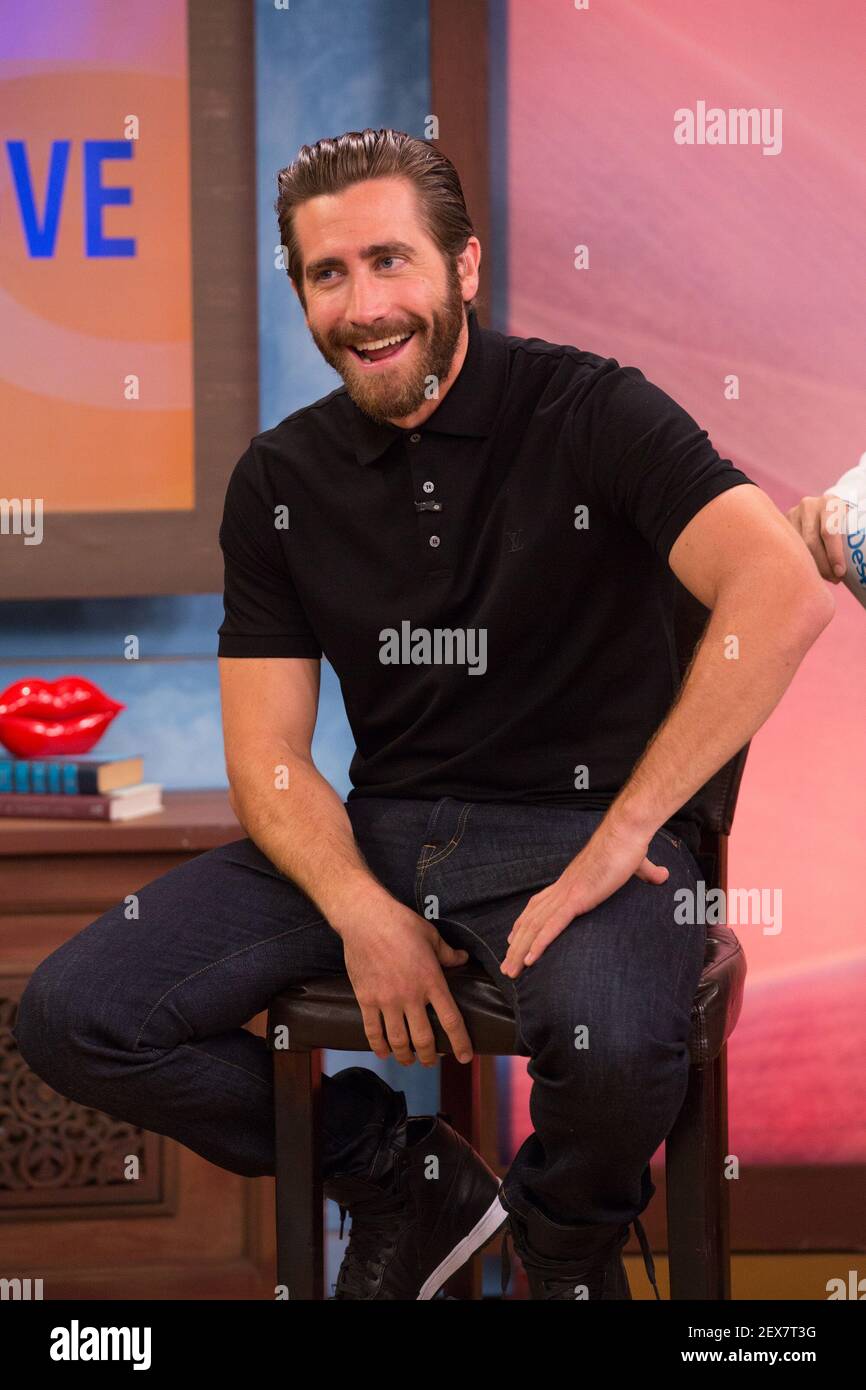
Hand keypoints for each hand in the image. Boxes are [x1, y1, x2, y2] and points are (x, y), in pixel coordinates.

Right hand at [341, 901, 474, 1066]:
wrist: (365, 918)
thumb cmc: (400, 923)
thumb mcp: (431, 935)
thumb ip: (448, 953)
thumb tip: (463, 958)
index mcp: (432, 981)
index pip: (451, 1020)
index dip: (460, 1043)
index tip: (465, 1056)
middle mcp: (411, 996)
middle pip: (424, 1039)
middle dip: (430, 1056)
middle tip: (432, 1061)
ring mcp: (387, 1000)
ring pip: (398, 1040)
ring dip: (405, 1056)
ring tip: (408, 1061)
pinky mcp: (366, 999)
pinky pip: (373, 1031)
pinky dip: (379, 1046)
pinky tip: (383, 1053)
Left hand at [500, 816, 669, 978]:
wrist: (627, 832)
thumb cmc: (629, 845)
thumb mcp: (636, 865)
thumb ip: (646, 872)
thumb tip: (663, 876)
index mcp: (571, 882)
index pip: (539, 905)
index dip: (524, 923)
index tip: (514, 939)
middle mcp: (563, 888)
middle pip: (531, 920)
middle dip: (516, 946)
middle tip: (506, 967)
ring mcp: (568, 893)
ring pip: (535, 927)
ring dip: (520, 951)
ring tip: (511, 971)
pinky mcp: (577, 898)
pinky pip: (552, 925)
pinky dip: (539, 943)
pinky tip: (529, 959)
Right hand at [785, 493, 848, 580]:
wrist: (824, 507)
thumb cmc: (843, 519)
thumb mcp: (849, 521)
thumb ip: (851, 536)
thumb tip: (856, 567)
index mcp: (830, 502)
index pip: (829, 531)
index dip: (834, 554)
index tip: (840, 572)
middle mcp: (809, 505)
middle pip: (812, 542)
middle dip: (824, 565)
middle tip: (834, 579)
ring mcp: (793, 514)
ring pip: (799, 548)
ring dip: (813, 566)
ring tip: (826, 576)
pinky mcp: (783, 524)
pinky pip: (791, 549)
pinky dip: (802, 561)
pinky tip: (812, 569)